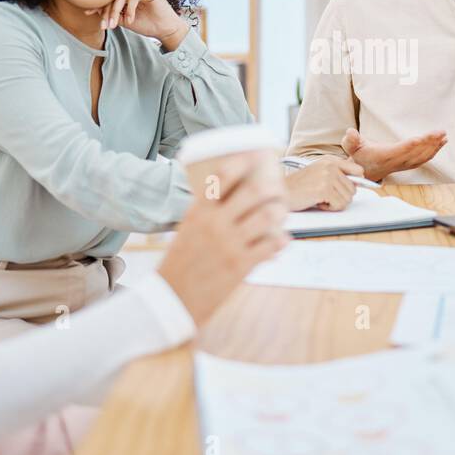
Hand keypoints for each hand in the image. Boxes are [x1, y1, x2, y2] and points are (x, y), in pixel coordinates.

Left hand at [85, 0, 189, 50]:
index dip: (99, 5)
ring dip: (116, 11)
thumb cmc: (147, 25)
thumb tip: (93, 10)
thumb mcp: (124, 21)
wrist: (164, 30)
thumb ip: (113, 14)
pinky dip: (129, 9)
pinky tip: (130, 20)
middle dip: (107, 11)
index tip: (88, 13)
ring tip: (115, 24)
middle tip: (104, 25)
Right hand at [157, 155, 288, 324]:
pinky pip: (271, 246)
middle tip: (278, 187)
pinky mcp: (242, 265)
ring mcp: (230, 244)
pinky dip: (281, 241)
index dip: (243, 161)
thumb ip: (208, 214)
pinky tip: (283, 239)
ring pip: (267, 216)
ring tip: (281, 212)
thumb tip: (232, 202)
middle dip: (271, 186)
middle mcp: (215, 224)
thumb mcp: (187, 230)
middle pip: (253, 192)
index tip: (256, 155)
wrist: (172, 300)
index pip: (223, 176)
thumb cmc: (179, 263)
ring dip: (278, 212)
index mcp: (198, 212)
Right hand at [285, 157, 362, 210]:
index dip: (356, 183)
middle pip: (353, 189)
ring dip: (334, 204)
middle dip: (340, 197)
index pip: (358, 170)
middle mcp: (330, 165)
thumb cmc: (298, 187)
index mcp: (330, 160)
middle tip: (324, 196)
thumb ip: (336, 175)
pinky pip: (339, 205)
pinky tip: (317, 202)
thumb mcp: (318, 174)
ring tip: (319, 198)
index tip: (347, 189)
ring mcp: (327, 176)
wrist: (280, 193)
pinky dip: (329, 208)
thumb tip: (358, 184)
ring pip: (347, 198)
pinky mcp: (324, 189)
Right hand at [341, 128, 445, 182]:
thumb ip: (351, 140)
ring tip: (444, 137)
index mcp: (385, 156)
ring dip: (434, 147)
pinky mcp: (407, 164)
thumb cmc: (359, 156)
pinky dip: (433, 152)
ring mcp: (403, 164)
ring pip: (421, 157)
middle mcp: (396, 162)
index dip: (412, 144)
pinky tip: (440, 143)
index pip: (401, 150)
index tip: (423, 138)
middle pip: (415, 152)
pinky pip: (422, 159)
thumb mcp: (351, 146)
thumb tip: (349, 132)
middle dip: (429, 142)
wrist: (363, 171)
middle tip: (441, 132)